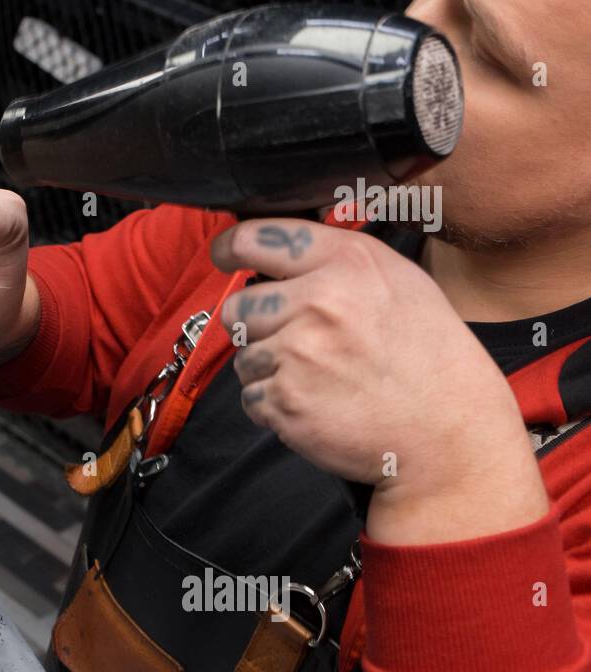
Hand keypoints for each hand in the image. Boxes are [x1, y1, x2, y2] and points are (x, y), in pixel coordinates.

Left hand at [211, 219, 548, 543]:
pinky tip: (316, 404)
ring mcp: (299, 352)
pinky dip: (274, 406)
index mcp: (348, 262)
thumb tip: (278, 253)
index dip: (230, 248)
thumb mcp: (400, 282)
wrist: (448, 433)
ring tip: (319, 379)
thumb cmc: (429, 358)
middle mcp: (319, 300)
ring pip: (244, 356)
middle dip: (256, 325)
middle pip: (239, 305)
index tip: (223, 255)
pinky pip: (251, 397)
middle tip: (296, 342)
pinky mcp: (286, 399)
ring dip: (269, 370)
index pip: (255, 238)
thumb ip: (338, 261)